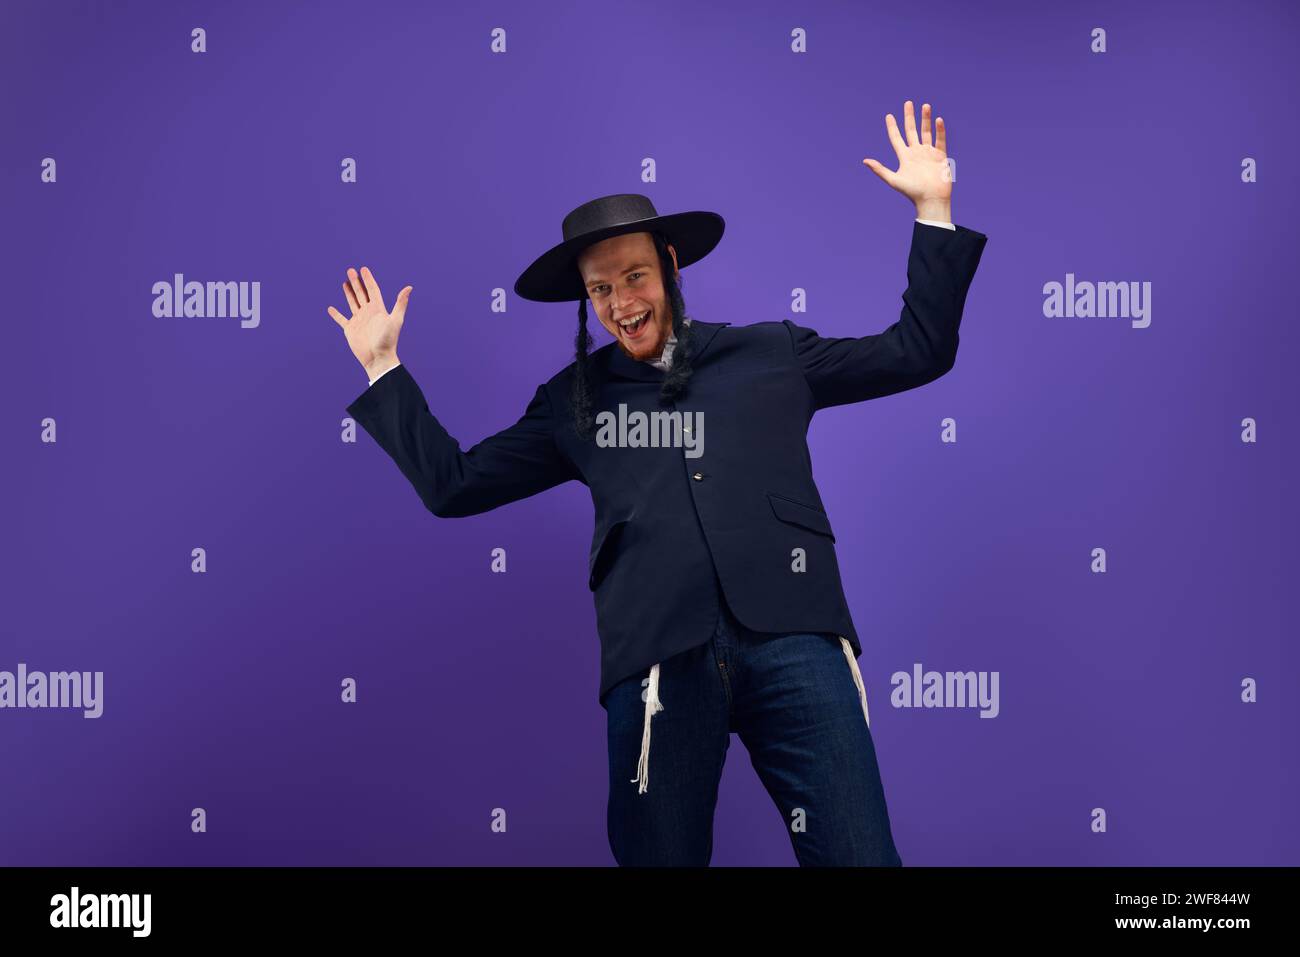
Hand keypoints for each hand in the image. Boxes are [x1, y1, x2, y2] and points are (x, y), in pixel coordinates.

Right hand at [328, 266, 411, 378]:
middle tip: (350, 270)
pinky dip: (336, 314)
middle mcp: (368, 313)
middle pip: (361, 293)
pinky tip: (331, 308)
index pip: (372, 290)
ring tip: (345, 282)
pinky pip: (341, 319)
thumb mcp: (395, 319)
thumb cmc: (388, 340)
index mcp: (378, 309)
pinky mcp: (350, 329)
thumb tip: (409, 287)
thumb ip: (400, 303)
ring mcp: (359, 320)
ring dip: (348, 292)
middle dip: (356, 282)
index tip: (363, 269)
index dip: (368, 279)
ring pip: (352, 303)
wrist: (379, 358)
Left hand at [862, 101, 951, 220]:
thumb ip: (880, 170)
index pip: (896, 139)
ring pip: (926, 132)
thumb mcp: (893, 180)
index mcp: (904, 157)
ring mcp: (928, 153)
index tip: (889, 116)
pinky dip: (939, 130)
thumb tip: (864, 161)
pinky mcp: (940, 156)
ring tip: (925, 105)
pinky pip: (940, 140)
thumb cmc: (912, 192)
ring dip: (925, 119)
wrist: (931, 199)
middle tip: (908, 103)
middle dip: (909, 117)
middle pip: (911, 131)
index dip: (892, 127)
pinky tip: (938, 120)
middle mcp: (916, 153)